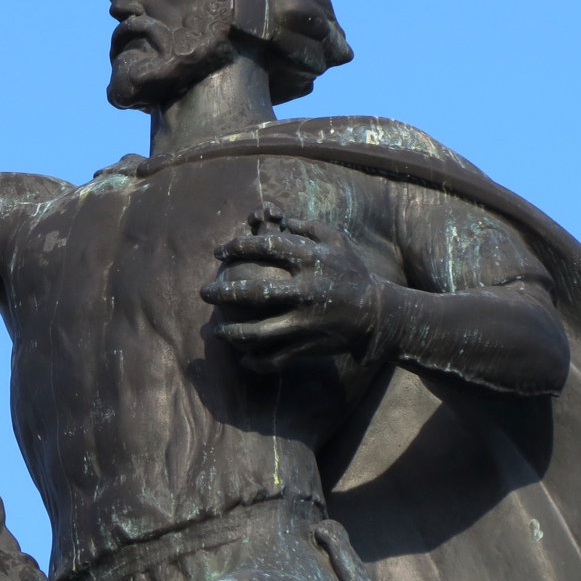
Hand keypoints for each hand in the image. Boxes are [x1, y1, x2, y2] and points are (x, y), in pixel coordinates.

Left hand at [199, 209, 392, 373]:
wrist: (377, 314)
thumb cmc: (351, 272)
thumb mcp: (337, 240)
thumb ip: (307, 225)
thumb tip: (277, 217)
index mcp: (312, 260)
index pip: (267, 248)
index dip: (238, 247)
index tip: (219, 253)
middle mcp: (307, 290)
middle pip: (256, 292)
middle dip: (223, 293)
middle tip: (203, 292)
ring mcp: (306, 321)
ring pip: (260, 332)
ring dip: (231, 333)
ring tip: (214, 330)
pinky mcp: (309, 345)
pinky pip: (277, 358)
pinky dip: (257, 362)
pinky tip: (242, 359)